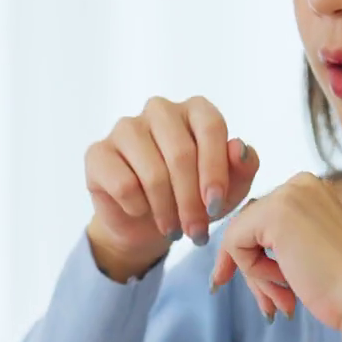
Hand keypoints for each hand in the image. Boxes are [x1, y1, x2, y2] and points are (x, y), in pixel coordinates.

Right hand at [84, 96, 260, 281]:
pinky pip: (123, 184)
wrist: (150, 225)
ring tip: (174, 229)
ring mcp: (126, 128)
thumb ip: (244, 166)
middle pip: (180, 152)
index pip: (210, 126)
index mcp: (195, 110)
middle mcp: (160, 110)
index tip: (216, 205)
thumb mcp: (230, 189)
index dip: (215, 169)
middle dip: (191, 200)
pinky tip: (142, 211)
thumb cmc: (195, 198)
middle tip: (196, 232)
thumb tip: (239, 147)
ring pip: (152, 172)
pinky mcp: (98, 152)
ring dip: (166, 210)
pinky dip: (138, 208)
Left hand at [208, 173, 341, 332]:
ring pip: (239, 237)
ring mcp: (287, 194)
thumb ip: (274, 243)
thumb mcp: (304, 253)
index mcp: (310, 189)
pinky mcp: (274, 212)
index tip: (262, 292)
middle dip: (255, 272)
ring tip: (284, 300)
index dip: (255, 260)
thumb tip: (226, 254)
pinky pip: (234, 244)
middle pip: (248, 229)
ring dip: (256, 276)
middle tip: (273, 307)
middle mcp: (299, 183)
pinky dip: (252, 271)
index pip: (261, 221)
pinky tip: (285, 284)